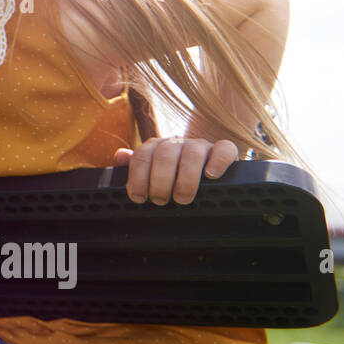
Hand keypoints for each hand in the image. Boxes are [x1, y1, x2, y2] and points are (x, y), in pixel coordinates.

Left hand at [113, 136, 239, 205]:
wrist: (206, 168)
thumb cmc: (172, 177)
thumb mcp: (151, 173)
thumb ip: (134, 165)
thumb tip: (120, 155)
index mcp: (156, 147)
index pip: (142, 155)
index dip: (137, 177)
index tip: (138, 197)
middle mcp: (176, 142)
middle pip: (164, 155)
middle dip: (159, 181)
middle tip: (160, 201)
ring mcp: (200, 145)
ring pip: (192, 154)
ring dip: (186, 179)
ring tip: (182, 199)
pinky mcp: (224, 150)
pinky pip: (224, 149)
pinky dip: (218, 162)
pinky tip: (211, 176)